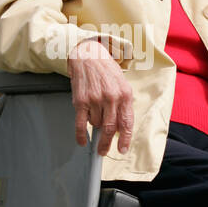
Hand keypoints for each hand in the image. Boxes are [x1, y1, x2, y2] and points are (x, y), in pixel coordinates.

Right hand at [67, 39, 133, 155]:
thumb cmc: (106, 70)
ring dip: (95, 124)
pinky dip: (81, 135)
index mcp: (125, 95)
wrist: (88, 55)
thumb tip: (120, 128)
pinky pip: (81, 124)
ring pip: (96, 124)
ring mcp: (95, 100)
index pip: (126, 123)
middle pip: (110, 129)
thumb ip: (123, 106)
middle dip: (106, 143)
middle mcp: (111, 98)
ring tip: (94, 112)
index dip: (124, 139)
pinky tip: (82, 141)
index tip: (122, 149)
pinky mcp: (81, 101)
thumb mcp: (121, 84)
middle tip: (103, 151)